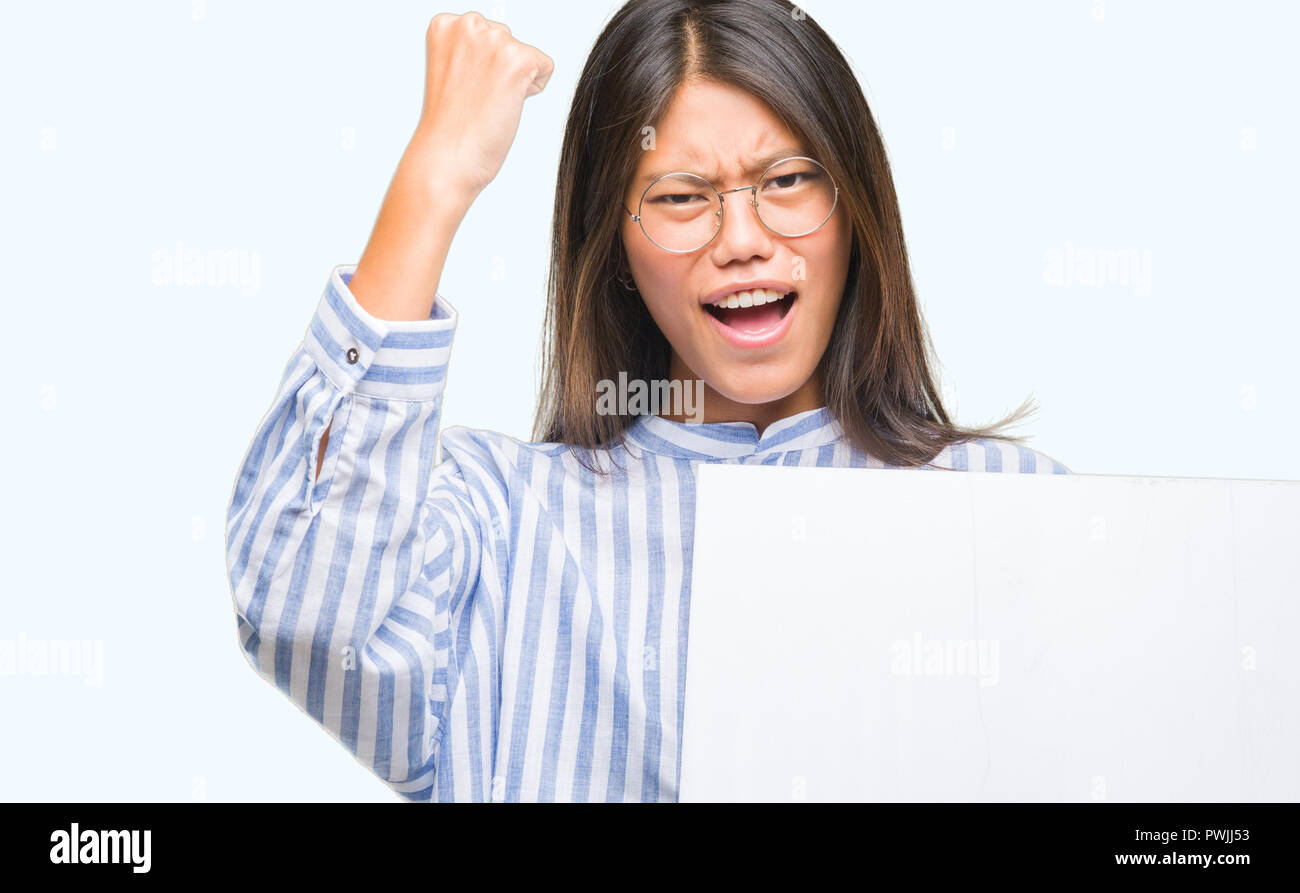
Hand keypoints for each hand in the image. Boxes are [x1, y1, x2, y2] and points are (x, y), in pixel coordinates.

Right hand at [410, 11, 553, 200]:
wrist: (446, 158)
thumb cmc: (448, 127)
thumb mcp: (451, 74)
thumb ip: (470, 52)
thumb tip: (498, 51)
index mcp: (446, 26)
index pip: (486, 32)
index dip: (483, 67)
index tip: (465, 88)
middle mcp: (468, 25)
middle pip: (508, 39)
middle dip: (501, 71)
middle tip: (478, 98)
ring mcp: (493, 41)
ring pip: (526, 54)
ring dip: (516, 81)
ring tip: (488, 103)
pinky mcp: (517, 61)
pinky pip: (545, 68)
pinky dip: (533, 90)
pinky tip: (506, 105)